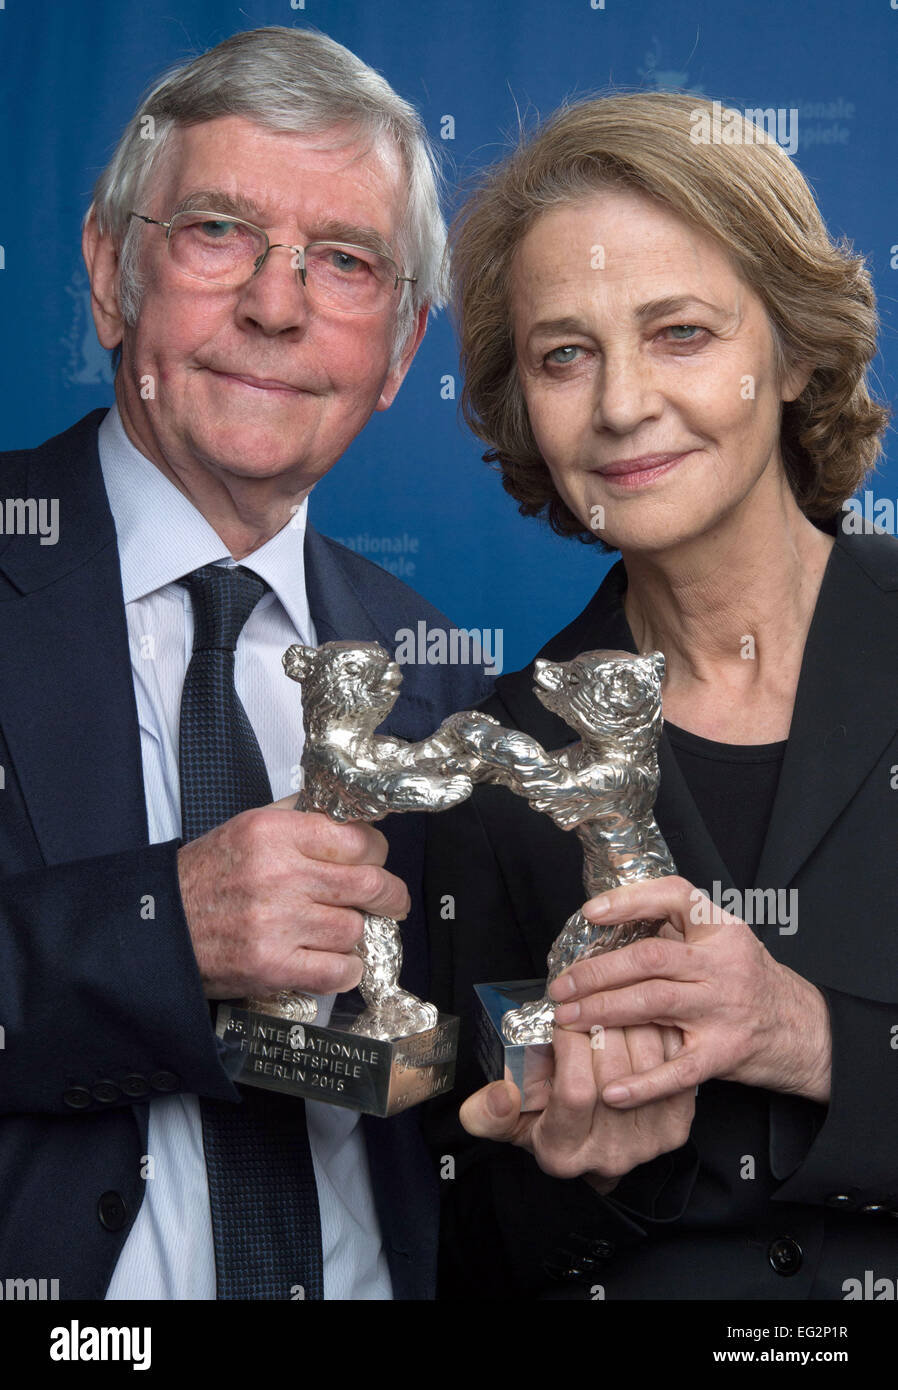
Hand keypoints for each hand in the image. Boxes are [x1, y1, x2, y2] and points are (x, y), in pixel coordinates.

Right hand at [177, 803, 410, 998]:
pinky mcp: (273, 967)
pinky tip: (336, 961)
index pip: (358, 839)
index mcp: (274, 833)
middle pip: (369, 884)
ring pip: (355, 929)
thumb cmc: (206, 878)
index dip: (376, 853)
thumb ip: (302, 816)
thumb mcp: (249, 826)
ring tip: (339, 930)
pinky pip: (339, 971)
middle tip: (391, 901)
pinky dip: (346, 969)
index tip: (375, 861)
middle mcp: (278, 875)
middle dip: (389, 895)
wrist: (161, 927)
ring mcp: (277, 923)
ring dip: (355, 933)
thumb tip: (354, 813)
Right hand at [459, 1023, 692, 1191]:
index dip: (570, 1045)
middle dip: (603, 1026)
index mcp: (563, 1153)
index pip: (575, 1092)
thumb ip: (487, 1113)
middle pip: (615, 1075)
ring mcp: (648, 1144)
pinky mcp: (675, 1128)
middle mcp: (609, 1155)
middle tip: (592, 1002)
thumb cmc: (544, 1121)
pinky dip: (659, 1037)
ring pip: (649, 1066)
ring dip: (634, 1024)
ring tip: (616, 1004)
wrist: (592, 1143)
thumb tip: (502, 1093)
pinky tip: (643, 1021)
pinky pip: (673, 1069)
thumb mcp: (504, 1121)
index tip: (563, 1018)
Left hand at [550, 877, 831, 1106]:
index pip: (675, 896)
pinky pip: (677, 1070)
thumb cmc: (752, 982)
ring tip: (567, 1019)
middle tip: (561, 986)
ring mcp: (724, 1009)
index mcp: (721, 929)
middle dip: (596, 972)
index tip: (590, 913)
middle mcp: (723, 965)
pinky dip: (643, 1083)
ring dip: (602, 1011)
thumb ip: (678, 930)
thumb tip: (611, 924)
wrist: (803, 1030)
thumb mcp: (725, 941)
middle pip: (649, 959)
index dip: (630, 901)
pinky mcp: (724, 1053)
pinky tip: (612, 1090)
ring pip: (653, 1003)